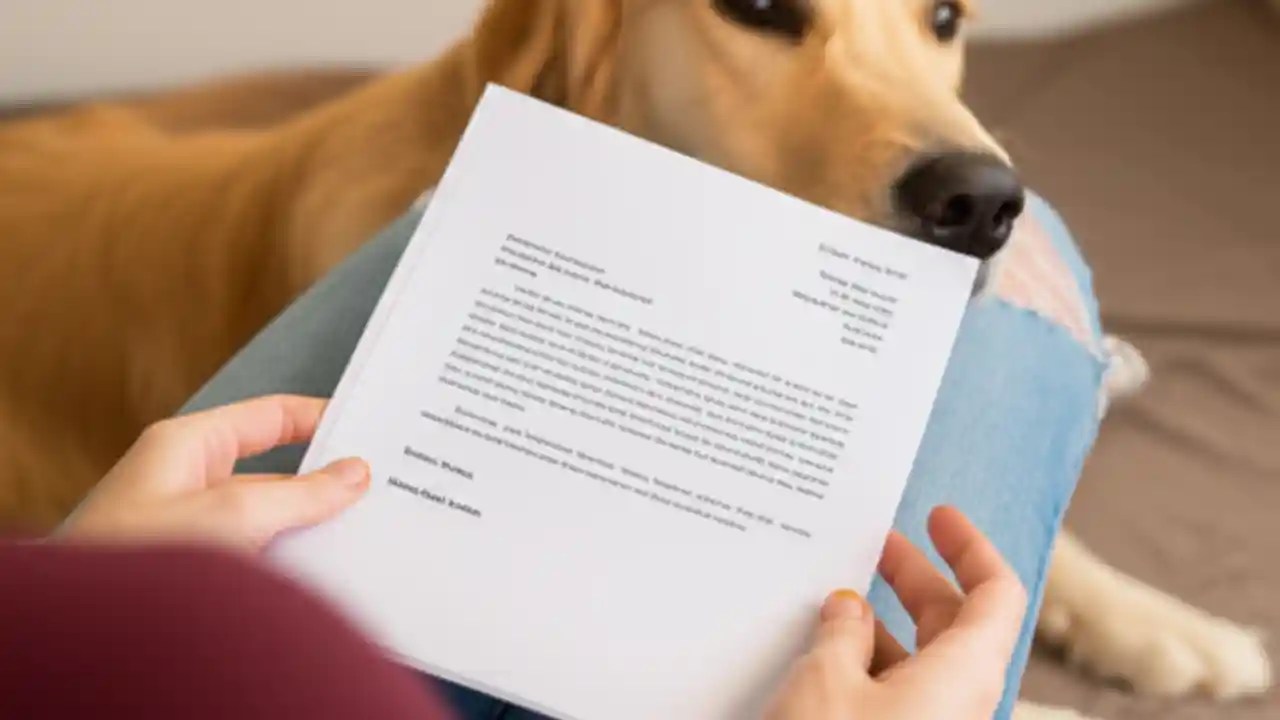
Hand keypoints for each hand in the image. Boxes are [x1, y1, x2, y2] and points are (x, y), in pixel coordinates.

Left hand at [58, 395, 369, 551]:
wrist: (91, 639)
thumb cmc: (134, 560)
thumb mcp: (236, 514)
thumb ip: (302, 494)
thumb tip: (353, 474)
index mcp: (187, 445)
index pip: (269, 417)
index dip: (321, 418)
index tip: (368, 428)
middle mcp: (186, 482)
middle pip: (274, 473)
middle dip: (322, 486)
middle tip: (376, 490)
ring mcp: (190, 530)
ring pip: (267, 520)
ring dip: (306, 529)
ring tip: (359, 535)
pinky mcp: (194, 574)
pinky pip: (255, 557)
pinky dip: (286, 562)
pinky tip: (321, 573)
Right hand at [766, 507, 1027, 719]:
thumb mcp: (827, 680)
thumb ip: (841, 630)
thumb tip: (846, 607)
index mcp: (964, 675)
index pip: (996, 594)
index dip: (969, 547)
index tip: (937, 515)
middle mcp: (959, 705)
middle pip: (955, 624)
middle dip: (914, 578)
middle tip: (875, 544)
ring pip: (921, 662)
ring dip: (880, 625)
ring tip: (829, 599)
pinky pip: (898, 695)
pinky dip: (867, 664)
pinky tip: (821, 653)